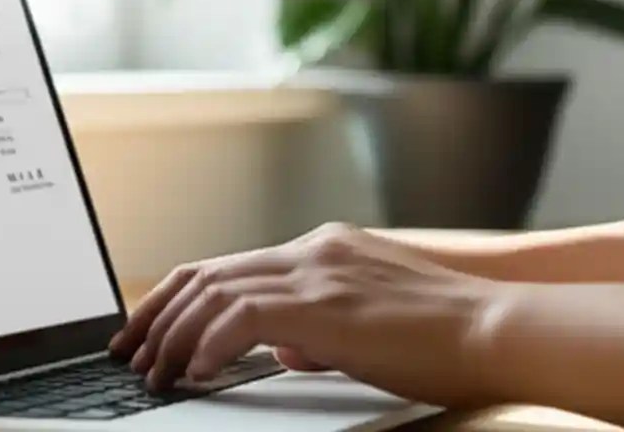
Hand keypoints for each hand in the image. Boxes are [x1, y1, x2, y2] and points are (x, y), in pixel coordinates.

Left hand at [109, 223, 504, 407]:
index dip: (179, 297)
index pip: (229, 266)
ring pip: (214, 291)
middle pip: (207, 272)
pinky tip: (196, 372)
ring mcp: (316, 271)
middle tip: (129, 352)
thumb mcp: (370, 324)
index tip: (149, 329)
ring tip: (155, 372)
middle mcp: (312, 251)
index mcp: (322, 250)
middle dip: (157, 314)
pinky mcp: (321, 304)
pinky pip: (240, 317)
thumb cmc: (445, 336)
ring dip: (174, 335)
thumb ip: (320, 329)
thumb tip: (284, 349)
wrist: (494, 328)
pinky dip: (208, 344)